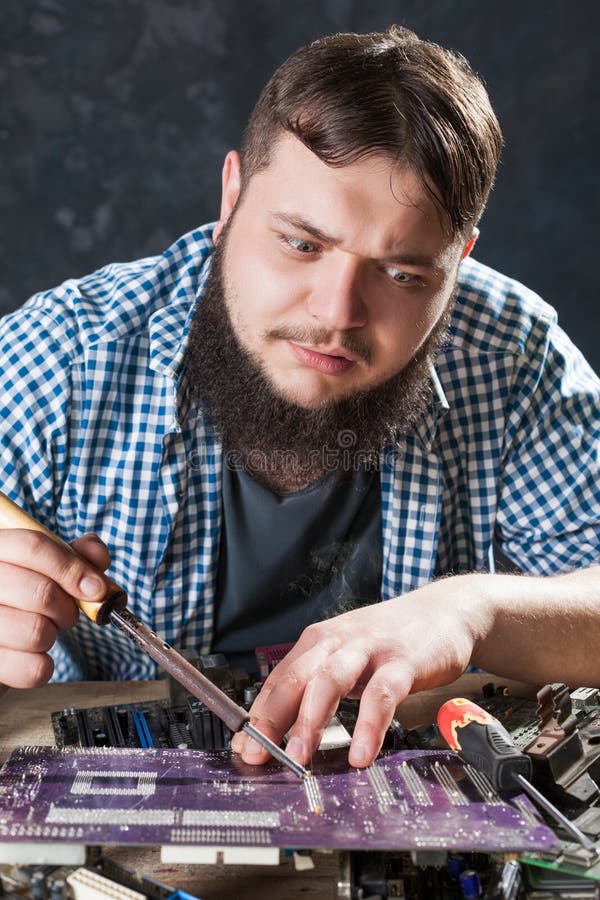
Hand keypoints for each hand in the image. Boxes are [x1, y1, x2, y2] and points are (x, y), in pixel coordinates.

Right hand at [0, 529, 110, 695]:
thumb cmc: (21, 601)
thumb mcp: (46, 570)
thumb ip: (74, 556)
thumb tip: (98, 557)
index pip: (33, 546)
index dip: (71, 567)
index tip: (97, 589)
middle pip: (41, 591)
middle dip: (67, 609)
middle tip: (65, 616)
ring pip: (37, 632)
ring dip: (52, 637)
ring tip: (40, 633)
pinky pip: (32, 669)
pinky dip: (43, 666)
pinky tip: (31, 656)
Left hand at [232, 580, 485, 767]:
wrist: (445, 610)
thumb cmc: (391, 639)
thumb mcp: (348, 656)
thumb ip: (320, 687)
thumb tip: (285, 731)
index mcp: (319, 642)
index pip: (279, 680)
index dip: (258, 716)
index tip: (244, 749)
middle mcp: (338, 641)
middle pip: (295, 679)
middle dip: (272, 719)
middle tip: (258, 755)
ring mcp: (369, 649)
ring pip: (329, 682)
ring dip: (310, 720)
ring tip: (299, 757)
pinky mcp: (403, 661)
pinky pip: (380, 695)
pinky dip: (368, 725)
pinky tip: (360, 752)